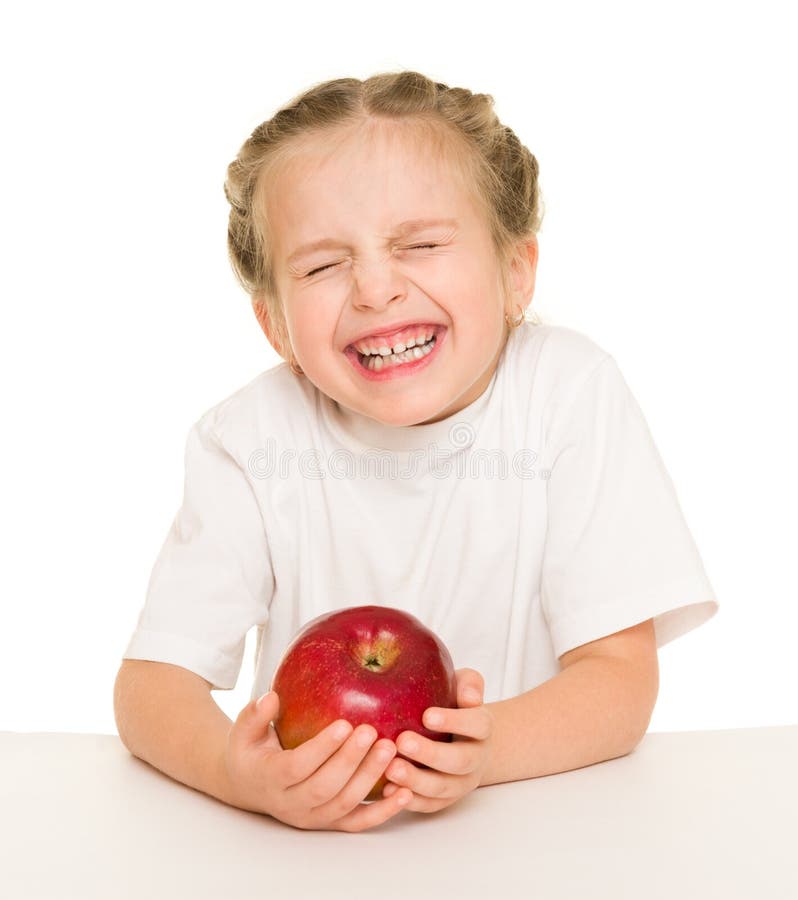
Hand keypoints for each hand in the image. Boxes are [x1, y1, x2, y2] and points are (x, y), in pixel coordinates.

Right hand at [222, 691, 411, 831]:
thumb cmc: (250, 752)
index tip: (344, 723)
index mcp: (270, 778)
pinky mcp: (329, 823)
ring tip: (390, 750)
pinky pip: (357, 822)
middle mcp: (291, 804)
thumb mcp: (243, 731)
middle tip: (372, 731)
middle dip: (351, 761)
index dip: (322, 748)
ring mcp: (312, 816)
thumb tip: (271, 697)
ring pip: (344, 804)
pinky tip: (405, 793)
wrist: (250, 787)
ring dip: (369, 780)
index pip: (297, 766)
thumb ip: (254, 715)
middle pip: (325, 787)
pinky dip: (383, 812)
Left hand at [381, 668, 492, 812]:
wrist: (457, 736)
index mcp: (483, 727)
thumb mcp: (462, 685)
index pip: (477, 725)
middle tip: (402, 741)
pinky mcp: (443, 800)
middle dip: (431, 754)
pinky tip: (388, 790)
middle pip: (459, 761)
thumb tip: (470, 696)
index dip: (455, 721)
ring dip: (416, 780)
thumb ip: (469, 684)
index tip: (427, 715)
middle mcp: (476, 758)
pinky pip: (429, 805)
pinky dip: (409, 800)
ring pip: (442, 787)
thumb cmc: (453, 703)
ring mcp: (461, 782)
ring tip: (390, 769)